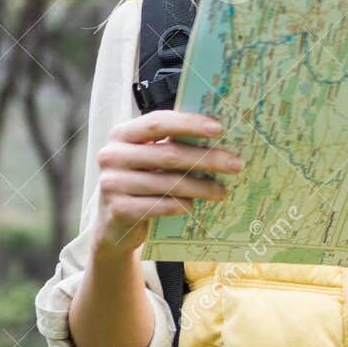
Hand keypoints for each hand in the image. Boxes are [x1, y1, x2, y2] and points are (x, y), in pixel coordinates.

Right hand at [90, 111, 242, 256]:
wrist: (114, 223)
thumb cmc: (141, 183)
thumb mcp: (150, 159)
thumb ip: (172, 146)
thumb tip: (219, 139)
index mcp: (122, 134)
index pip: (158, 122)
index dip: (189, 124)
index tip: (219, 129)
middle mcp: (112, 155)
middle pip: (168, 154)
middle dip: (206, 158)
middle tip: (235, 164)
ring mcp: (111, 183)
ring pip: (168, 182)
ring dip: (201, 187)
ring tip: (222, 191)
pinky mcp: (118, 210)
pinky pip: (159, 206)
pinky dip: (181, 205)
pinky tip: (194, 206)